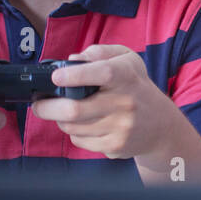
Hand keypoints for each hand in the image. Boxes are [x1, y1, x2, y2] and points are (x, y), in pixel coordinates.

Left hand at [32, 45, 183, 162]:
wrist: (162, 126)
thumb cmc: (137, 88)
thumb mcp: (128, 60)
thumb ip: (101, 52)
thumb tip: (72, 60)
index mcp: (128, 76)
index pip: (103, 73)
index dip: (76, 75)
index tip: (56, 77)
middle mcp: (126, 102)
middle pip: (75, 109)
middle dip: (47, 108)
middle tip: (38, 104)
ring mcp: (121, 127)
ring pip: (72, 127)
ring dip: (60, 120)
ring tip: (63, 112)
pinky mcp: (115, 146)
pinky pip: (80, 141)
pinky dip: (74, 133)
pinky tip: (84, 125)